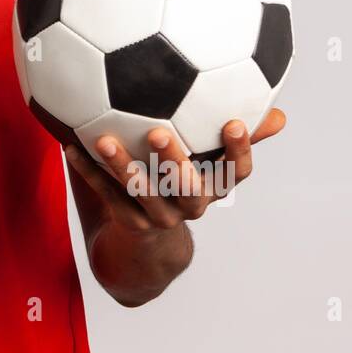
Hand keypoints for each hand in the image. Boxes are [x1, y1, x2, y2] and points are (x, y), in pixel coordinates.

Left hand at [64, 108, 286, 232]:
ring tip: (103, 140)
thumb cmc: (185, 178)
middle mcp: (191, 204)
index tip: (233, 121)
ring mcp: (160, 216)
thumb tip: (279, 114)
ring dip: (123, 166)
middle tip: (158, 131)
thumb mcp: (211, 160)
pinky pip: (107, 196)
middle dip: (174, 161)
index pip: (236, 173)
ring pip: (142, 194)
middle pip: (187, 187)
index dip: (238, 151)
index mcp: (214, 186)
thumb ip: (236, 136)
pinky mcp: (130, 222)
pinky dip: (90, 172)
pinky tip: (72, 147)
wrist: (151, 239)